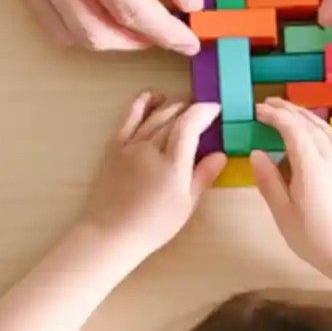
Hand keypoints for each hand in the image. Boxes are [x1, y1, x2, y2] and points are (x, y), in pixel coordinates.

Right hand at [0, 0, 203, 53]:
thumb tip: (190, 2)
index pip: (128, 9)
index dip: (164, 32)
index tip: (189, 42)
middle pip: (92, 32)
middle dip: (134, 41)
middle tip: (165, 29)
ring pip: (62, 30)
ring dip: (103, 34)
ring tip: (135, 10)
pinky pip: (43, 9)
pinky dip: (76, 14)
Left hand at [82, 92, 225, 256]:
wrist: (110, 233)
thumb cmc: (153, 225)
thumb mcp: (185, 205)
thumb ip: (203, 176)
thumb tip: (220, 154)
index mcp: (172, 163)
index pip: (190, 125)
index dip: (205, 112)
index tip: (216, 109)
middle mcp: (151, 147)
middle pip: (174, 117)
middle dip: (191, 109)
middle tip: (203, 112)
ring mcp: (130, 144)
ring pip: (155, 114)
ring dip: (172, 105)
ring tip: (183, 106)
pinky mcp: (114, 145)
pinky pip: (129, 116)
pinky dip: (142, 102)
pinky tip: (153, 97)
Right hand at [249, 99, 331, 278]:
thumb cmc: (312, 237)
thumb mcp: (282, 212)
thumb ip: (268, 180)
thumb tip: (256, 152)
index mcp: (311, 165)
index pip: (292, 129)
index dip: (274, 116)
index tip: (256, 110)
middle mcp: (329, 157)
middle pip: (308, 123)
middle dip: (287, 110)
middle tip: (266, 103)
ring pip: (323, 128)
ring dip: (304, 115)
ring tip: (286, 110)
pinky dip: (318, 126)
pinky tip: (311, 130)